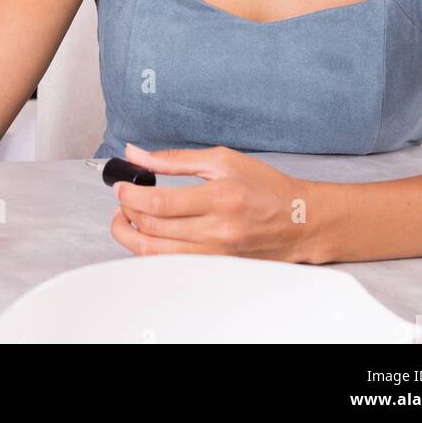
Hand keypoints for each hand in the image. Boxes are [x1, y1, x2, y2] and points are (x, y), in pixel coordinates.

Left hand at [110, 142, 321, 262]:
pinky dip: (154, 251)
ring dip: (134, 236)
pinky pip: (174, 264)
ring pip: (159, 255)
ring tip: (129, 218)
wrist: (300, 221)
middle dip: (127, 214)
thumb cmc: (265, 186)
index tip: (121, 185)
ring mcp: (218, 255)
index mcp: (220, 198)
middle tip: (122, 199)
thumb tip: (137, 154)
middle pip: (154, 231)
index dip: (131, 195)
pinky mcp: (218, 268)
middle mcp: (218, 232)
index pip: (160, 203)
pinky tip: (150, 234)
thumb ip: (175, 159)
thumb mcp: (222, 160)